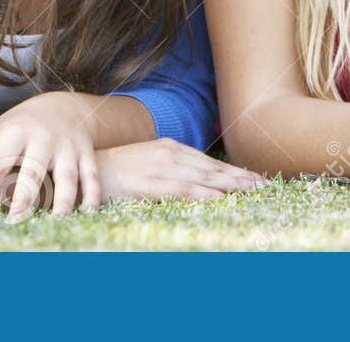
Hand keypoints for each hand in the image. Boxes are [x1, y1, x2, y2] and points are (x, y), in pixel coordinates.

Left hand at [0, 92, 100, 218]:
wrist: (63, 105)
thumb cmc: (20, 126)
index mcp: (16, 133)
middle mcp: (44, 138)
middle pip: (34, 169)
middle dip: (25, 194)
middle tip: (15, 219)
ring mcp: (68, 146)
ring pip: (67, 175)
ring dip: (63, 200)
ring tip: (55, 224)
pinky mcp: (87, 153)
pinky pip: (91, 176)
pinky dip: (92, 195)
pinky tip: (88, 214)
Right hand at [97, 139, 266, 202]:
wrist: (83, 170)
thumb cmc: (115, 172)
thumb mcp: (147, 165)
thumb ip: (170, 170)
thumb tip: (193, 183)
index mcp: (171, 148)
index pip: (211, 162)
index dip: (236, 171)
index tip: (257, 179)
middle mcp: (171, 154)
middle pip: (214, 168)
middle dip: (241, 177)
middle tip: (266, 185)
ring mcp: (161, 167)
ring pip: (205, 177)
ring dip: (232, 185)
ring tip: (254, 191)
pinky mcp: (150, 182)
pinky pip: (183, 190)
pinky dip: (205, 194)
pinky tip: (222, 199)